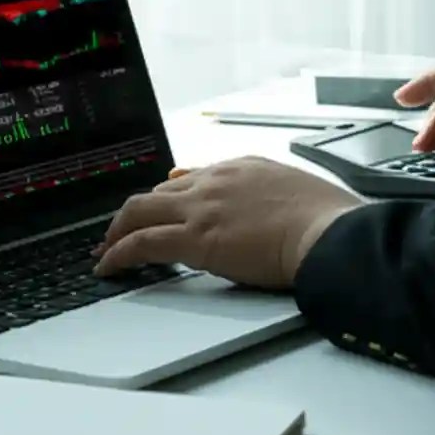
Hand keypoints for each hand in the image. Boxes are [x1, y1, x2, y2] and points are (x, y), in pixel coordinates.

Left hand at [91, 157, 361, 288]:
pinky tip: (109, 266)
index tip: (158, 209)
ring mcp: (202, 207)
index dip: (168, 196)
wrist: (329, 233)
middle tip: (120, 232)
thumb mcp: (296, 189)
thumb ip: (268, 191)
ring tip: (106, 251)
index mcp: (241, 167)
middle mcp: (215, 180)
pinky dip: (118, 254)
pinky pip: (142, 243)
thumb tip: (258, 200)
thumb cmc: (327, 220)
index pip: (190, 177)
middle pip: (158, 192)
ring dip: (117, 232)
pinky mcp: (195, 238)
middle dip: (135, 213)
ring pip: (140, 211)